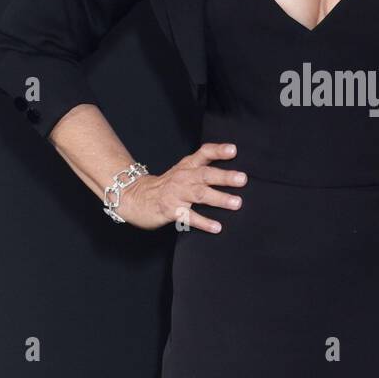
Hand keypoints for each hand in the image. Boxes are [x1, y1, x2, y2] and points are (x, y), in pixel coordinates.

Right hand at [116, 142, 246, 230]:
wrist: (136, 197)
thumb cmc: (167, 185)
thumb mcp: (182, 170)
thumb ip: (203, 166)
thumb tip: (232, 168)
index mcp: (188, 166)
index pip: (204, 153)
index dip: (218, 151)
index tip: (233, 150)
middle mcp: (183, 177)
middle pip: (205, 174)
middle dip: (225, 176)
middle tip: (242, 179)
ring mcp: (177, 194)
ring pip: (200, 194)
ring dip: (219, 198)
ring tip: (236, 203)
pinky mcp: (171, 210)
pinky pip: (189, 217)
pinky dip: (204, 222)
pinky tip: (217, 227)